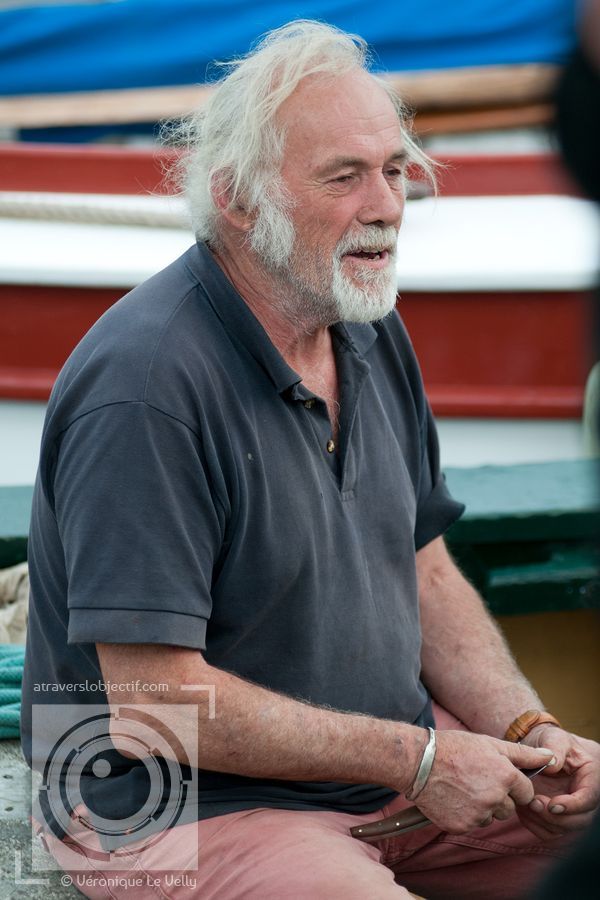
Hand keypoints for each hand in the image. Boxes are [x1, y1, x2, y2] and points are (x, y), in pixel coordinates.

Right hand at [412, 730, 554, 833]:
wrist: (418, 762)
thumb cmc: (454, 748)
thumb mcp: (490, 743)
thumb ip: (523, 754)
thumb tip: (550, 757)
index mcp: (506, 776)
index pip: (526, 792)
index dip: (514, 785)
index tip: (498, 776)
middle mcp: (496, 798)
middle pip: (510, 808)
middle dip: (499, 797)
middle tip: (477, 780)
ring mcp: (479, 814)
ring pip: (491, 817)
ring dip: (483, 807)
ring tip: (463, 788)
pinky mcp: (462, 826)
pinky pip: (473, 824)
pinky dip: (466, 814)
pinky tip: (454, 798)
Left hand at [517, 725, 599, 840]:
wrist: (538, 750)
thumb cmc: (550, 741)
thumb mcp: (554, 737)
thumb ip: (555, 748)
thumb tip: (552, 765)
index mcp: (589, 777)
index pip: (589, 798)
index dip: (573, 806)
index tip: (553, 805)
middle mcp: (583, 797)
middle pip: (579, 821)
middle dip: (555, 818)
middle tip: (533, 803)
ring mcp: (570, 810)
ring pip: (563, 830)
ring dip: (542, 822)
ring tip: (524, 804)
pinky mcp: (556, 817)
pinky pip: (548, 832)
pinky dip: (534, 826)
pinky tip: (522, 810)